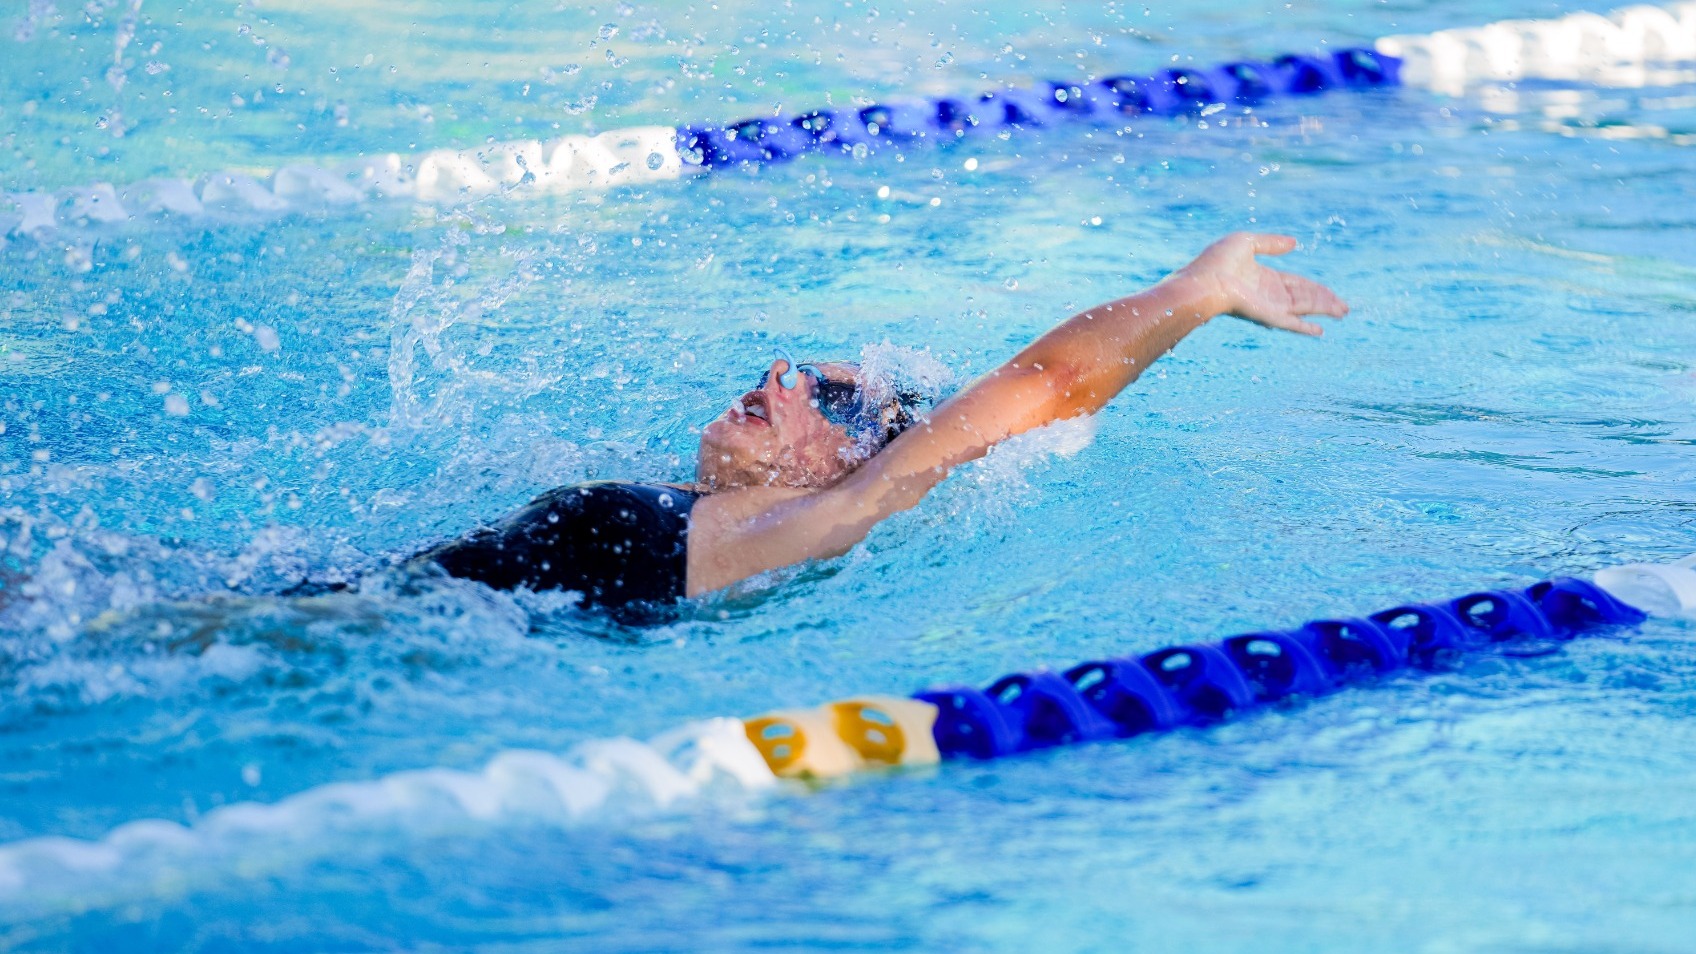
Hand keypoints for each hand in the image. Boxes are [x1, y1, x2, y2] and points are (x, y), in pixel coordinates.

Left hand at [1179, 232, 1349, 336]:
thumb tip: (1294, 243)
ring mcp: (1268, 306)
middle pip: (1303, 297)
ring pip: (1304, 308)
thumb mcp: (1246, 242)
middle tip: (1345, 307)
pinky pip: (1292, 323)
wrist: (1204, 281)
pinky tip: (1320, 331)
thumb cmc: (1218, 261)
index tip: (1330, 292)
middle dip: (1325, 301)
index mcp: (1262, 278)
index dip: (1313, 287)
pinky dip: (1306, 328)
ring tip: (1343, 312)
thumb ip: (1271, 243)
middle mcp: (1267, 294)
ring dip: (1324, 309)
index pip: (1294, 283)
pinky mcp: (1268, 316)